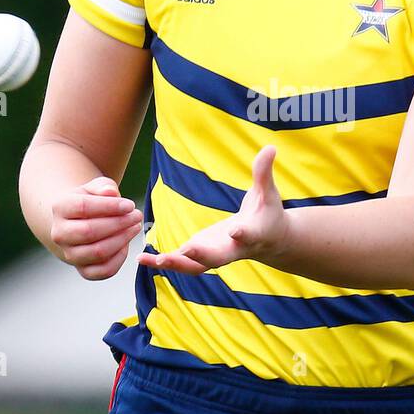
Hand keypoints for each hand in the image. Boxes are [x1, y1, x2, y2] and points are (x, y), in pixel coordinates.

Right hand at [50, 176, 142, 280]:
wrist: (81, 222)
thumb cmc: (92, 200)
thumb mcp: (96, 187)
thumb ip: (103, 186)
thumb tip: (110, 192)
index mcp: (60, 208)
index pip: (83, 207)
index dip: (110, 207)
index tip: (130, 205)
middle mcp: (60, 234)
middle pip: (89, 232)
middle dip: (118, 224)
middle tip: (136, 216)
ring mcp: (70, 254)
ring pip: (98, 252)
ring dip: (122, 240)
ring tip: (135, 227)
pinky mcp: (83, 270)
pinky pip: (104, 270)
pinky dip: (119, 259)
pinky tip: (127, 244)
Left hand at [138, 144, 288, 274]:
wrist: (268, 240)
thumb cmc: (268, 212)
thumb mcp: (268, 192)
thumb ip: (264, 173)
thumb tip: (270, 147)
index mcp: (253, 233)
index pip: (249, 234)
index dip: (243, 233)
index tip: (235, 231)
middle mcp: (234, 249)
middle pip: (219, 257)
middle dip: (202, 255)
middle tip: (187, 250)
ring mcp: (216, 255)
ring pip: (197, 266)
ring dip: (177, 264)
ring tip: (155, 260)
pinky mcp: (202, 255)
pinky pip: (183, 262)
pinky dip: (164, 263)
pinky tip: (143, 259)